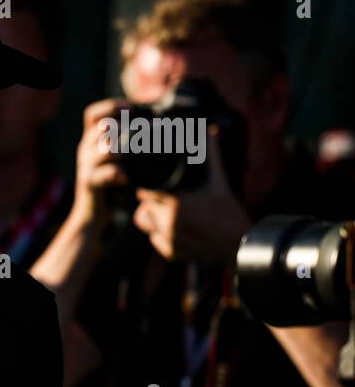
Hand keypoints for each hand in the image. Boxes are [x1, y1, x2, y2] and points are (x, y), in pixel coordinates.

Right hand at [69, 98, 129, 224]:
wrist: (91, 213)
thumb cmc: (109, 184)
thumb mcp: (114, 160)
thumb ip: (124, 143)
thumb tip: (151, 127)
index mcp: (91, 140)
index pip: (93, 114)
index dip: (111, 107)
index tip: (132, 109)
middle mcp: (85, 149)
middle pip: (101, 127)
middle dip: (122, 128)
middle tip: (139, 135)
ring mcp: (85, 166)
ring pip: (103, 148)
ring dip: (121, 149)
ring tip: (130, 156)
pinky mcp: (88, 182)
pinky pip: (103, 173)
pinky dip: (117, 174)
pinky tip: (126, 178)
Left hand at [133, 131, 250, 264]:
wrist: (241, 247)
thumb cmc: (231, 214)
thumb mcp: (220, 184)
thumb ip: (211, 157)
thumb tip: (211, 132)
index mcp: (176, 204)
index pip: (146, 193)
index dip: (147, 188)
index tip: (152, 185)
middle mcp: (168, 223)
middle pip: (144, 208)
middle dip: (152, 203)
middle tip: (167, 199)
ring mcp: (168, 240)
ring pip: (147, 224)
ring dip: (154, 218)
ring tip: (171, 214)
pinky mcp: (170, 254)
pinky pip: (155, 240)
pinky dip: (162, 235)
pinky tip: (178, 229)